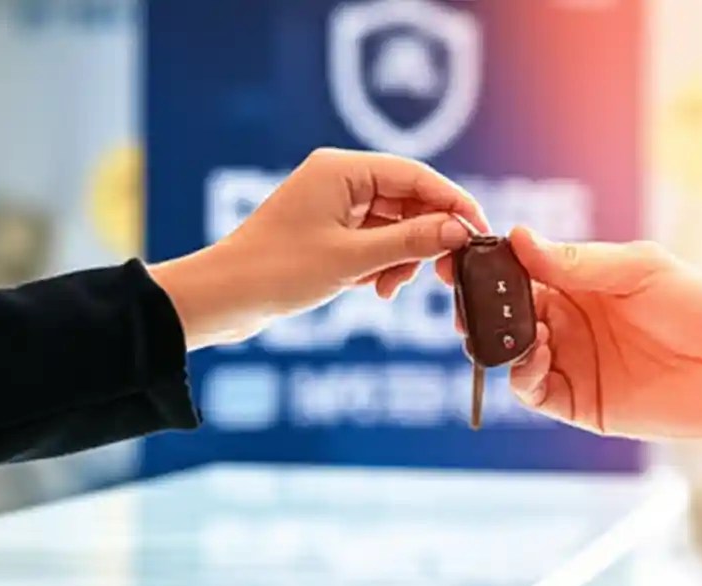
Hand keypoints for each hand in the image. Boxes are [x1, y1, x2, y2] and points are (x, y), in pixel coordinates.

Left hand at [150, 148, 487, 348]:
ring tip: (391, 288)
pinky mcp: (326, 232)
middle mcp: (339, 180)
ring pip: (393, 224)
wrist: (221, 299)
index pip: (416, 175)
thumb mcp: (351, 260)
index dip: (453, 203)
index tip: (480, 232)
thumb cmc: (276, 272)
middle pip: (408, 199)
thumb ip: (409, 242)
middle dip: (427, 237)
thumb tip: (459, 230)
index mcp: (342, 170)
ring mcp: (332, 206)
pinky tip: (378, 289)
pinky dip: (383, 264)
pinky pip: (372, 241)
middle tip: (449, 271)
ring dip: (403, 257)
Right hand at [436, 227, 701, 441]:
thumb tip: (517, 238)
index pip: (520, 271)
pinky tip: (540, 354)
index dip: (491, 266)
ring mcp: (571, 362)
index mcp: (579, 282)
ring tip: (524, 330)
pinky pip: (533, 390)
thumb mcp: (640, 269)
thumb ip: (577, 261)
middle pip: (506, 313)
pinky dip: (523, 374)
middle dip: (484, 307)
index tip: (466, 258)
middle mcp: (568, 321)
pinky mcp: (579, 401)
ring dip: (501, 340)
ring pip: (511, 352)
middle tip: (472, 302)